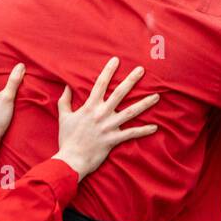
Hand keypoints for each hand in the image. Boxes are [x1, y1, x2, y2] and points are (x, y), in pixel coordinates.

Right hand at [54, 59, 158, 180]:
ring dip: (145, 104)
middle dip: (131, 80)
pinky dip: (143, 131)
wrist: (70, 160)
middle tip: (142, 70)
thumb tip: (66, 86)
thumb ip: (65, 101)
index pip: (100, 84)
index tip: (116, 60)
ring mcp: (108, 127)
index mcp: (89, 107)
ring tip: (157, 96)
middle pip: (119, 93)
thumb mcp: (64, 117)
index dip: (108, 71)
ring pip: (130, 112)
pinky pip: (131, 133)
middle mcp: (101, 114)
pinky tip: (155, 127)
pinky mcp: (113, 139)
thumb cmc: (67, 138)